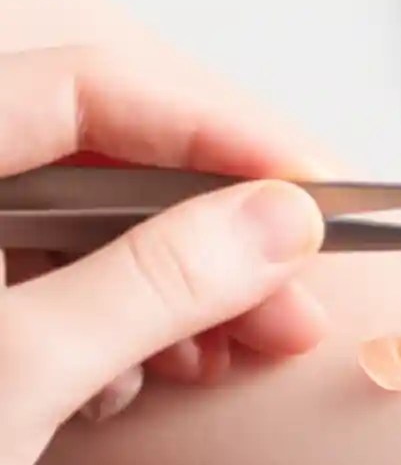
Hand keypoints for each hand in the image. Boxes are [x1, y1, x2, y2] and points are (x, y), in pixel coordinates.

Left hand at [0, 44, 331, 464]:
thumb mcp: (13, 375)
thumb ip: (151, 284)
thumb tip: (268, 224)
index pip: (91, 90)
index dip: (218, 130)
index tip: (307, 188)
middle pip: (102, 155)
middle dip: (214, 224)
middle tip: (291, 281)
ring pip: (92, 224)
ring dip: (184, 284)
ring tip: (239, 342)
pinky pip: (64, 279)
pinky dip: (130, 323)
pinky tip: (154, 369)